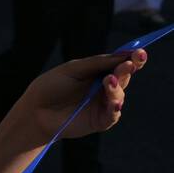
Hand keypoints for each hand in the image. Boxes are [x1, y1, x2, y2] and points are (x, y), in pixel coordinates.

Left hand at [15, 50, 146, 141]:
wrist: (34, 111)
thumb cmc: (50, 87)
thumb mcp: (72, 70)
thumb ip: (96, 63)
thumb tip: (123, 54)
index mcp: (97, 73)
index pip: (118, 64)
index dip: (130, 58)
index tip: (138, 52)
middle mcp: (103, 88)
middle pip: (122, 77)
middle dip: (127, 69)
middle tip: (130, 62)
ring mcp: (103, 104)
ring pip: (119, 94)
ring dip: (116, 86)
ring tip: (108, 80)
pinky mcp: (100, 120)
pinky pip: (113, 113)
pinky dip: (115, 106)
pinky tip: (114, 100)